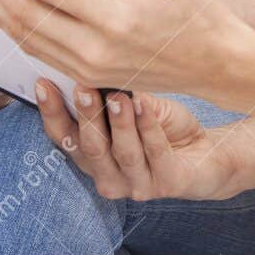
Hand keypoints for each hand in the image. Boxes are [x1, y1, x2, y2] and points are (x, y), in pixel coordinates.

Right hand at [34, 82, 243, 201]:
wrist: (211, 154)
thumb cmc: (166, 128)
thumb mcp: (139, 107)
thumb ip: (118, 96)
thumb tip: (98, 69)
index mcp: (94, 158)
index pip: (64, 138)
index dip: (51, 113)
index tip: (43, 83)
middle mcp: (110, 177)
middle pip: (90, 147)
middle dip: (85, 115)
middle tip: (82, 86)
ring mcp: (138, 185)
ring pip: (122, 153)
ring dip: (119, 122)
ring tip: (117, 95)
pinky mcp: (169, 184)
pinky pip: (156, 154)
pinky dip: (148, 127)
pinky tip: (145, 104)